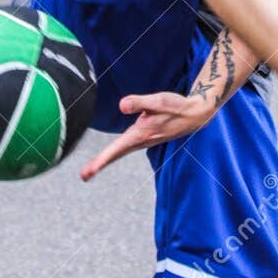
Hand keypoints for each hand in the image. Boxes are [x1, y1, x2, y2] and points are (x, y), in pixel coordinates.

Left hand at [80, 90, 215, 180]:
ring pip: (120, 153)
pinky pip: (125, 149)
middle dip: (99, 165)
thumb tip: (121, 105)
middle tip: (84, 176)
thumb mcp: (159, 101)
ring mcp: (143, 141)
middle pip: (116, 154)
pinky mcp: (144, 138)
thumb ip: (140, 102)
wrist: (194, 115)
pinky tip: (107, 157)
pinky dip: (114, 154)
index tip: (89, 171)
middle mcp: (141, 141)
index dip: (102, 160)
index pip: (117, 149)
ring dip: (105, 161)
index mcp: (141, 134)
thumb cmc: (176, 106)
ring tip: (90, 170)